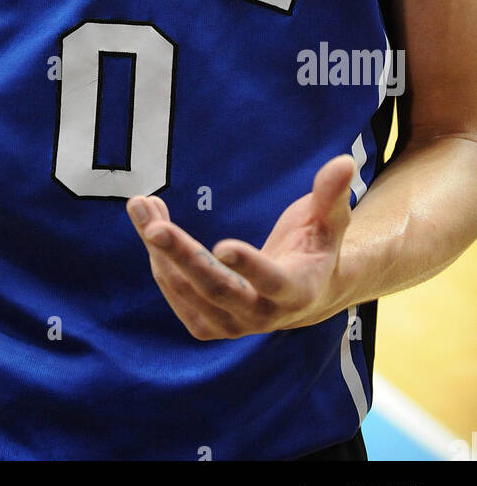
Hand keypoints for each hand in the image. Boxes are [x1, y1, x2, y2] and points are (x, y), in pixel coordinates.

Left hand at [126, 154, 355, 339]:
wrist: (303, 294)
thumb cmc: (316, 247)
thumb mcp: (329, 220)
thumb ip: (332, 194)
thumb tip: (344, 160)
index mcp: (296, 290)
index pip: (271, 282)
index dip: (249, 266)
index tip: (223, 246)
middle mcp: (262, 316)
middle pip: (217, 289)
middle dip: (182, 256)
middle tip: (152, 226)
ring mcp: (231, 325)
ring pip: (187, 291)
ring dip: (159, 249)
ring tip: (141, 206)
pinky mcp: (206, 324)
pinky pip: (176, 295)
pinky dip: (159, 261)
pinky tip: (149, 224)